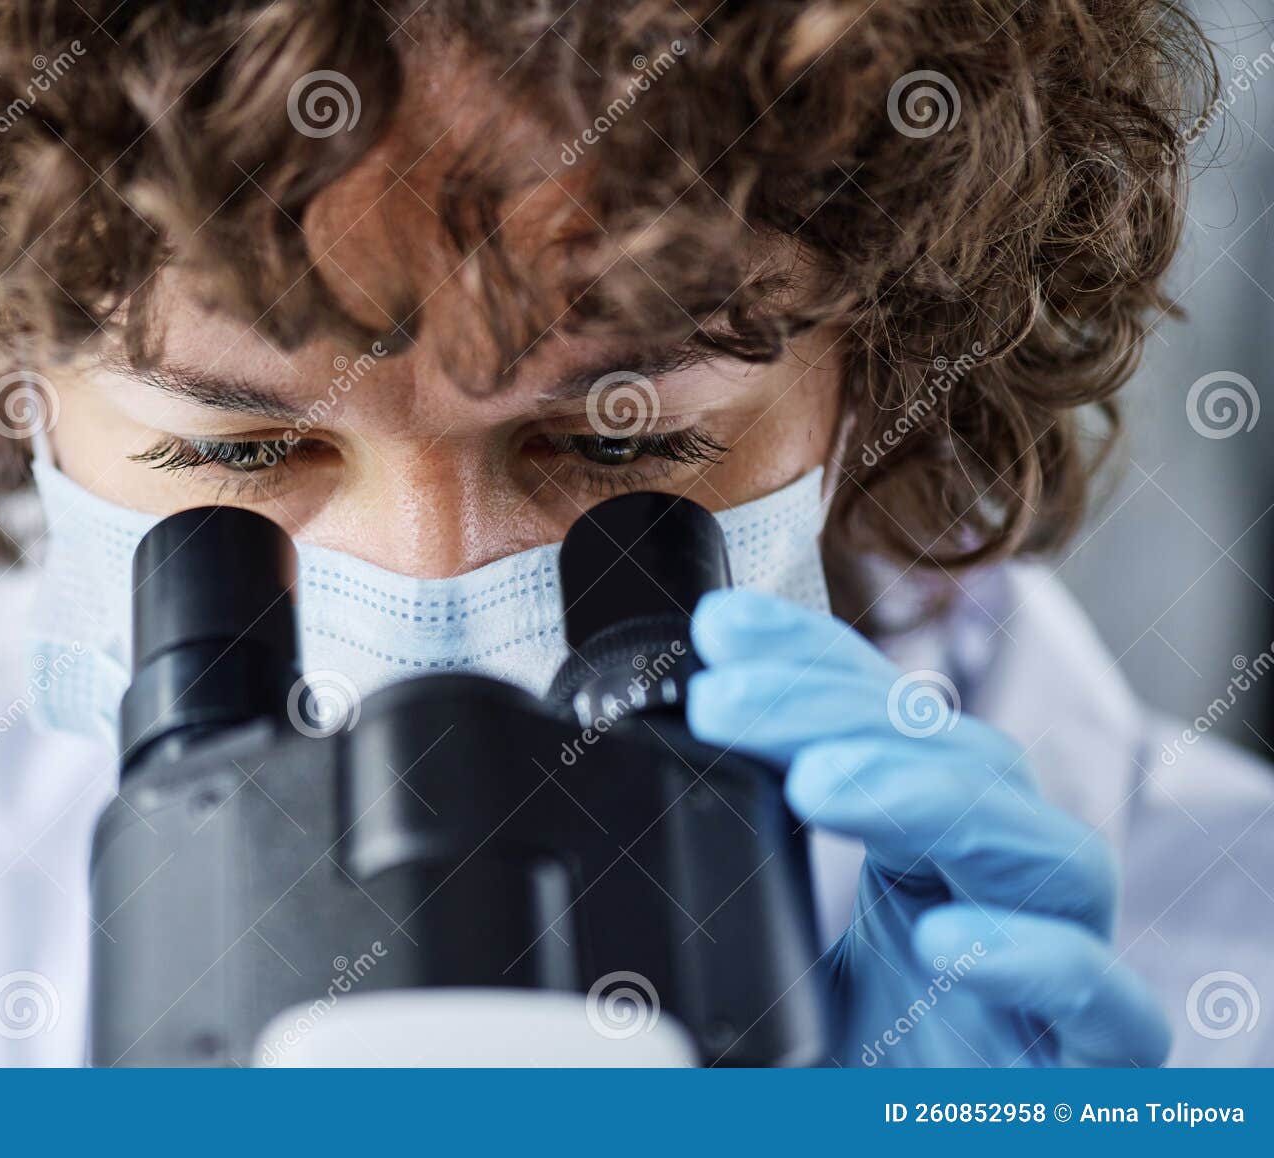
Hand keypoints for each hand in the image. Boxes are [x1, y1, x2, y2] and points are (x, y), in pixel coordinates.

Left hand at [686, 589, 1170, 1066]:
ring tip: (820, 784)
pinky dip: (1036, 960)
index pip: (884, 727)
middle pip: (957, 759)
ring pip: (1045, 849)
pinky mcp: (1094, 1067)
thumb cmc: (841, 1080)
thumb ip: (721, 904)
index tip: (720, 635)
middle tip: (727, 702)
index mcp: (919, 860)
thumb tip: (624, 833)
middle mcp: (994, 895)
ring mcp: (1054, 975)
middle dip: (841, 712)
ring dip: (931, 799)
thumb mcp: (762, 974)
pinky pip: (1105, 1001)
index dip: (813, 665)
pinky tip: (943, 942)